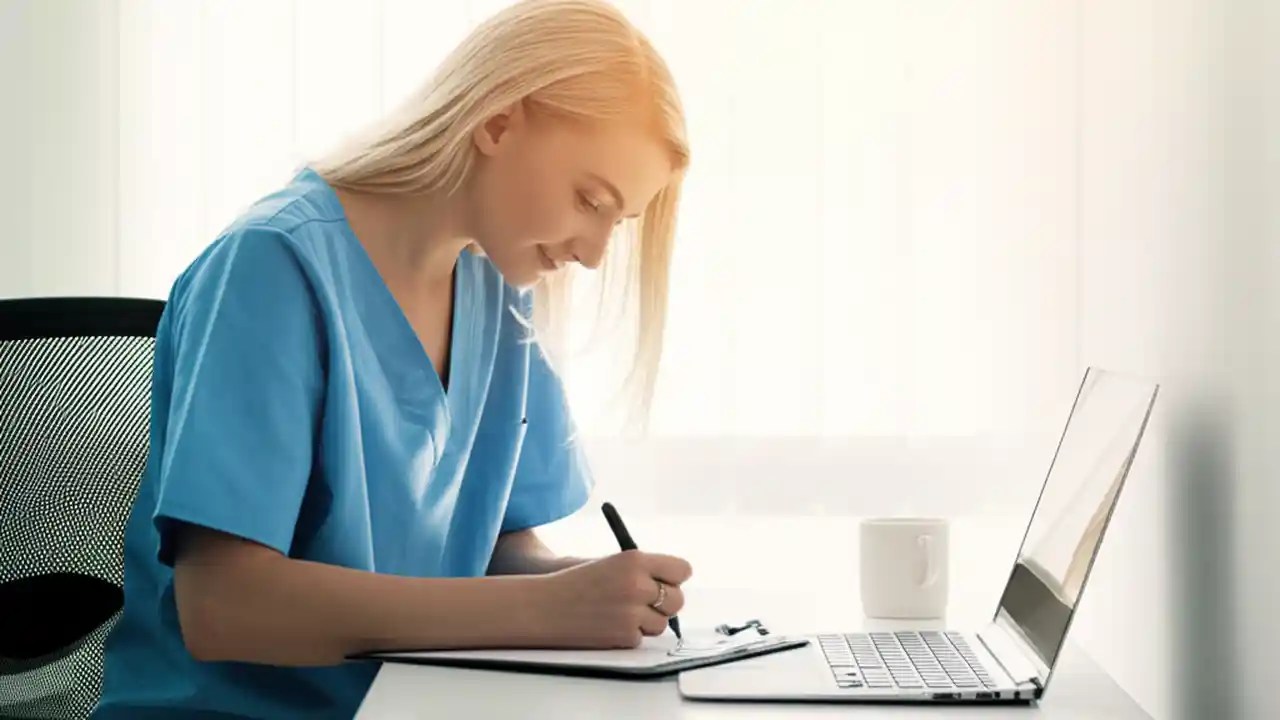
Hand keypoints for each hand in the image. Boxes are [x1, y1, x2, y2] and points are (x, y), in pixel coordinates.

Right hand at [530, 550, 692, 648]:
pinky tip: (608, 625)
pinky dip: (628, 635)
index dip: (674, 578)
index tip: (666, 582)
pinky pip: (641, 638)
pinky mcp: (625, 635)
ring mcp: (632, 612)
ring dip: (646, 622)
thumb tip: (674, 586)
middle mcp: (637, 584)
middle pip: (677, 599)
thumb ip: (644, 572)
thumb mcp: (613, 564)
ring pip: (662, 623)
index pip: (682, 569)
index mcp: (635, 560)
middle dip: (665, 604)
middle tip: (646, 604)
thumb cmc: (577, 584)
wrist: (544, 606)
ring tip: (620, 614)